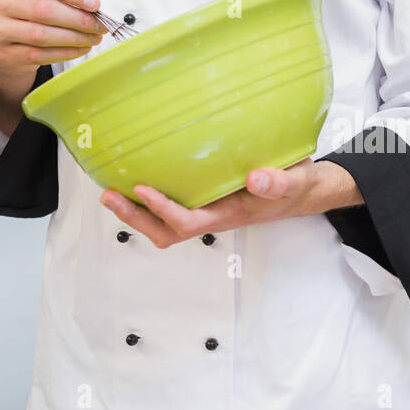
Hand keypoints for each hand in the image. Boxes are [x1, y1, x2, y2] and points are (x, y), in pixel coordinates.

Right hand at [0, 0, 107, 85]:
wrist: (6, 41)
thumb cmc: (28, 9)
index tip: (94, 3)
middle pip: (44, 9)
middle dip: (78, 19)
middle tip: (99, 25)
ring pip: (42, 35)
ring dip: (75, 38)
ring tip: (93, 37)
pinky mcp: (6, 53)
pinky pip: (41, 54)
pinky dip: (66, 52)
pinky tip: (80, 48)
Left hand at [99, 159, 362, 247]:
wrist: (301, 190)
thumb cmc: (295, 184)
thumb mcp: (294, 179)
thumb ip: (278, 180)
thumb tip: (256, 177)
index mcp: (229, 214)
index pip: (189, 221)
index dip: (163, 209)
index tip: (142, 188)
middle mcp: (212, 217)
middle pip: (166, 231)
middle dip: (136, 218)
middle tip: (108, 194)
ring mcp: (206, 211)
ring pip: (164, 225)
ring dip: (136, 212)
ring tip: (110, 191)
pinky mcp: (203, 201)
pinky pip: (171, 207)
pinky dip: (147, 200)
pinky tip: (133, 179)